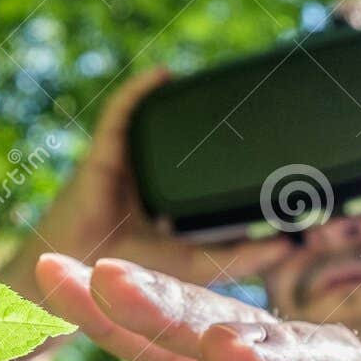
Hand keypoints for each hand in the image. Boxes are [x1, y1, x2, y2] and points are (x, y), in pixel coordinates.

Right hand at [26, 70, 289, 285]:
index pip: (210, 170)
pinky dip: (138, 92)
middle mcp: (151, 176)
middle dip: (213, 119)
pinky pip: (119, 115)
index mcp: (175, 202)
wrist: (72, 285)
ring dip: (181, 100)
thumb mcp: (196, 266)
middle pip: (186, 137)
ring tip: (213, 81)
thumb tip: (289, 245)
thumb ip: (240, 256)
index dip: (238, 155)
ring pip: (157, 121)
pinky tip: (161, 75)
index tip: (278, 143)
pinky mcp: (102, 156)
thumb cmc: (125, 276)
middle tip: (252, 101)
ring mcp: (125, 163)